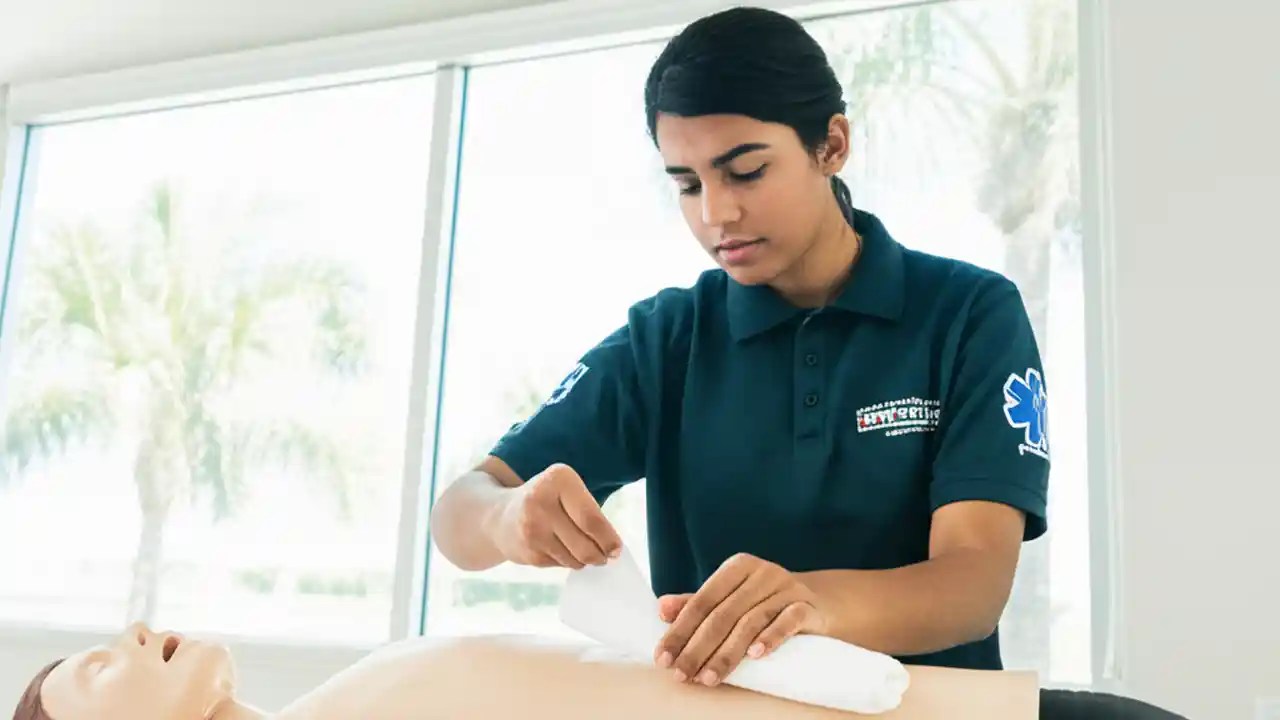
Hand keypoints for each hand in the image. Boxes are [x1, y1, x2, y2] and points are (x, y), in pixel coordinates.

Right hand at [489, 463, 622, 568]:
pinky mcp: (527, 553)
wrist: (498, 516)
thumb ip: (589, 512)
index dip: (609, 538)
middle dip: (601, 554)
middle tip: (607, 556)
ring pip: (575, 558)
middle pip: (585, 543)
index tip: (617, 548)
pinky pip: (561, 565)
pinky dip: (568, 561)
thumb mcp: (566, 491)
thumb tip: (613, 550)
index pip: (592, 518)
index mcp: (557, 479)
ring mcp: (531, 529)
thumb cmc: (547, 502)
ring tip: (582, 549)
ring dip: (585, 560)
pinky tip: (560, 549)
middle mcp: (540, 501)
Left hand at [653, 553, 826, 685]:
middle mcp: (762, 573)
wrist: (821, 602)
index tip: (663, 658)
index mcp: (738, 567)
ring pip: (751, 621)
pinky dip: (772, 637)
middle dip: (698, 648)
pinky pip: (789, 620)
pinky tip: (756, 656)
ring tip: (709, 677)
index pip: (702, 600)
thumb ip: (698, 604)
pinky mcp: (808, 606)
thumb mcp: (732, 599)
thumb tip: (661, 609)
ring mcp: (786, 588)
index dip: (680, 630)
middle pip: (723, 614)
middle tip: (682, 674)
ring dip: (728, 653)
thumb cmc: (766, 602)